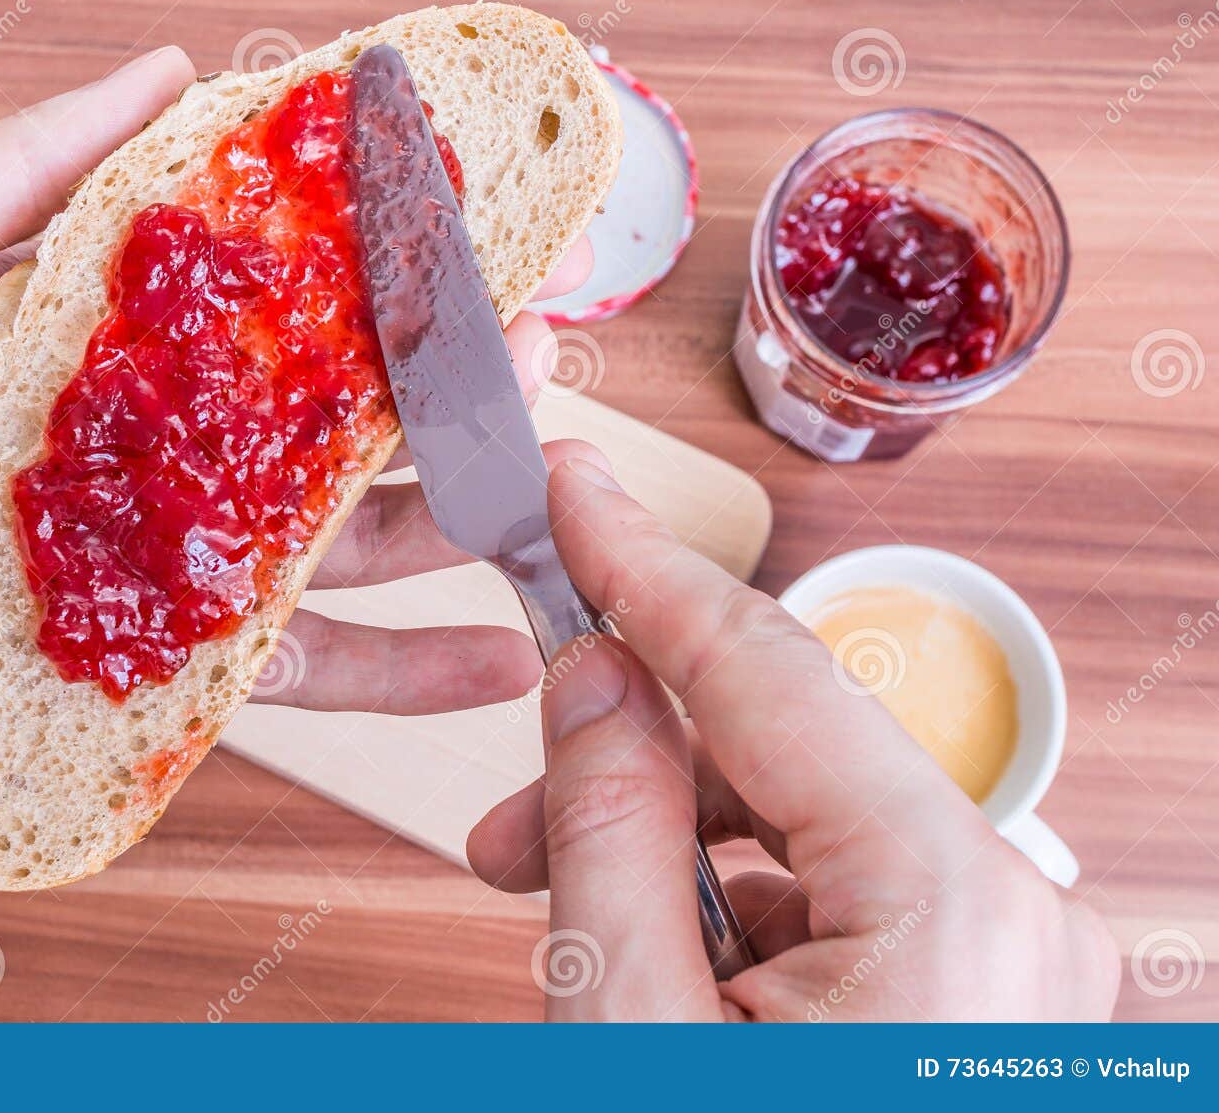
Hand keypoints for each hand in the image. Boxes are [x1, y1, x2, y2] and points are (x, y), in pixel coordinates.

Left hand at [0, 46, 582, 829]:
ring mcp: (155, 560)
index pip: (262, 278)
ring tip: (558, 484)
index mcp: (88, 330)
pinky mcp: (150, 671)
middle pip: (324, 407)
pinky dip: (395, 672)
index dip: (367, 249)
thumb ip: (23, 166)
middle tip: (550, 345)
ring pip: (338, 537)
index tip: (466, 216)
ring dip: (456, 511)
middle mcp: (141, 441)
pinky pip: (291, 672)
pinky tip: (491, 654)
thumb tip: (164, 72)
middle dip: (448, 377)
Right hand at [467, 456, 1121, 1020]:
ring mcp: (1005, 958)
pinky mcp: (978, 991)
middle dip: (633, 753)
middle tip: (514, 801)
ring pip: (801, 819)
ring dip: (670, 838)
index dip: (645, 569)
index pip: (768, 672)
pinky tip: (655, 950)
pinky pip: (833, 889)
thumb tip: (594, 681)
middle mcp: (1009, 915)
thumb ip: (607, 837)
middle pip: (783, 747)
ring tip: (559, 897)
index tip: (575, 493)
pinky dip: (731, 899)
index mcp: (949, 909)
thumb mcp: (632, 1031)